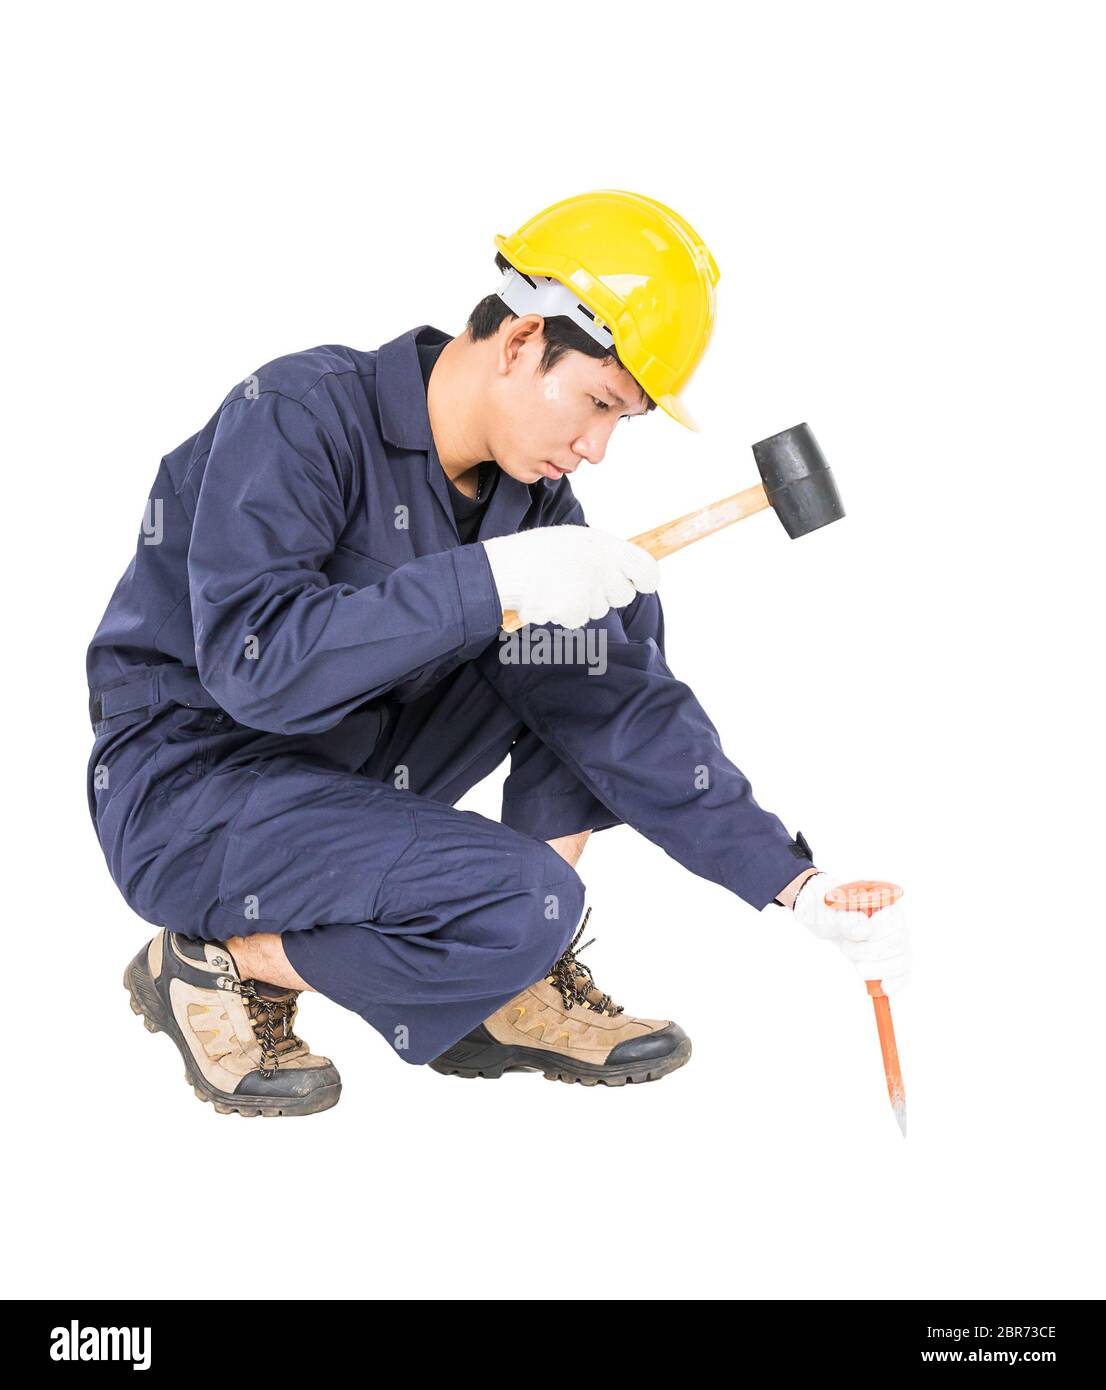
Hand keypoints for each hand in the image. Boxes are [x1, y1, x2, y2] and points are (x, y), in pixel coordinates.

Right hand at [483, 525, 658, 629]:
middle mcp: (602, 568)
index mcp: (606, 546)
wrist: (505, 568)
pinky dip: (564, 613)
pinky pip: (577, 619)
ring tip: (556, 585)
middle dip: (607, 594)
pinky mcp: (574, 611)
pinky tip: (548, 598)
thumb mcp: (576, 540)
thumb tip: (626, 571)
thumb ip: (603, 554)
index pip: (647, 569)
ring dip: (581, 603)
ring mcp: (589, 592)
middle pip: (623, 596)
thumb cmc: (538, 552)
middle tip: (581, 582)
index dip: (646, 579)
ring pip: (598, 609)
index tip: (641, 583)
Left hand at [792, 872, 911, 994]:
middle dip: (872, 953)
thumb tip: (862, 928)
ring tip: (859, 967)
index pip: (893, 921)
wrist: (816, 913)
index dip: (876, 933)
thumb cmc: (822, 906)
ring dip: (880, 970)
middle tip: (848, 949)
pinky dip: (895, 982)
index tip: (853, 935)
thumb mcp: (826, 910)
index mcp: (881, 899)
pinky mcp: (886, 955)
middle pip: (899, 943)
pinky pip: (901, 972)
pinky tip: (883, 989)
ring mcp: (891, 938)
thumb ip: (844, 919)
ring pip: (903, 960)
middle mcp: (892, 918)